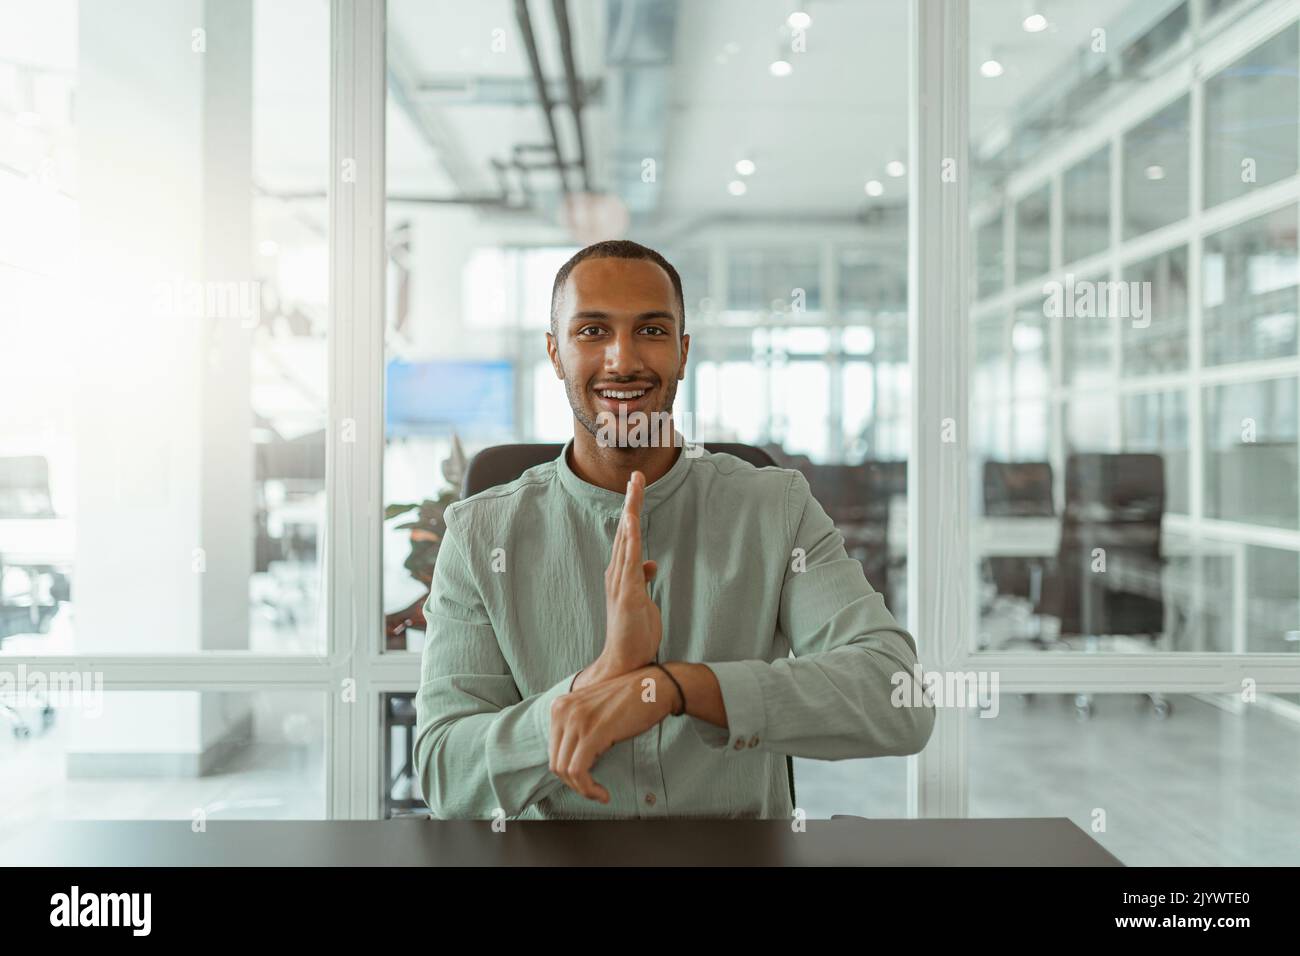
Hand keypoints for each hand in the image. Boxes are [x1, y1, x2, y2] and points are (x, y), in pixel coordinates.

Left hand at [549, 665, 676, 802]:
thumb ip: (576, 728)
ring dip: (582, 789)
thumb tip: (570, 762)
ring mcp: (576, 721)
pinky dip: (588, 789)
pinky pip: (579, 771)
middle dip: (574, 783)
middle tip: (593, 790)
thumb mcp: (593, 710)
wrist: (653, 687)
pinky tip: (603, 794)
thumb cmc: (630, 701)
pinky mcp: (592, 734)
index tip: (586, 780)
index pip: (553, 750)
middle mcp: (563, 711)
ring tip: (599, 793)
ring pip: (565, 770)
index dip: (568, 772)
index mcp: (560, 706)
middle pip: (556, 762)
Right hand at [596, 470, 661, 676]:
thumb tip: (651, 563)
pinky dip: (629, 540)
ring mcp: (620, 583)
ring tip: (634, 487)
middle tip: (637, 475)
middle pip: (626, 530)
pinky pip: (629, 562)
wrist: (625, 661)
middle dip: (631, 502)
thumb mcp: (644, 600)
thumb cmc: (634, 632)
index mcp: (622, 573)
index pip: (628, 536)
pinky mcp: (626, 595)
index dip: (632, 510)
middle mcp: (617, 573)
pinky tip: (630, 522)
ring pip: (627, 540)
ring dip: (630, 512)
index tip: (637, 486)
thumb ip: (644, 579)